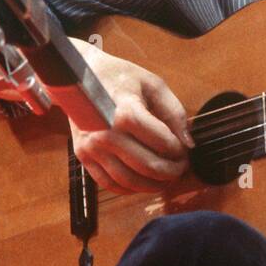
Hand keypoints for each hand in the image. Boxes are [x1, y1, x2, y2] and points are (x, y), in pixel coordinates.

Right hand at [67, 37, 192, 192]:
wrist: (76, 76)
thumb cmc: (119, 77)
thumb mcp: (152, 85)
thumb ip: (174, 112)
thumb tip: (188, 143)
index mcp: (126, 113)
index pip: (163, 143)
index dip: (180, 151)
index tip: (185, 151)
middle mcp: (106, 134)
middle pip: (149, 166)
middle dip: (172, 172)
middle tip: (181, 168)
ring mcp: (92, 147)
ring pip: (129, 181)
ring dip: (153, 185)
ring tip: (166, 179)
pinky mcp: (82, 156)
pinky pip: (108, 183)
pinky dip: (129, 189)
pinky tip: (142, 182)